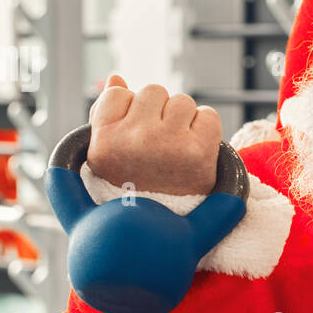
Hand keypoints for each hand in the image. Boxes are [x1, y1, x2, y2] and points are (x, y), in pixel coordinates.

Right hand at [86, 74, 222, 194]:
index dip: (129, 111)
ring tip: (177, 150)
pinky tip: (196, 151)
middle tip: (159, 146)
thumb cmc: (133, 186)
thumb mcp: (107, 156)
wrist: (160, 233)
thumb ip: (106, 115)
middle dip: (159, 112)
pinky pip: (208, 115)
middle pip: (153, 91)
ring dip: (184, 120)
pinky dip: (206, 129)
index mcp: (104, 142)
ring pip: (182, 101)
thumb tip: (116, 78)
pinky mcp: (198, 152)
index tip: (132, 138)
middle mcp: (132, 141)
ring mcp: (166, 145)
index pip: (118, 93)